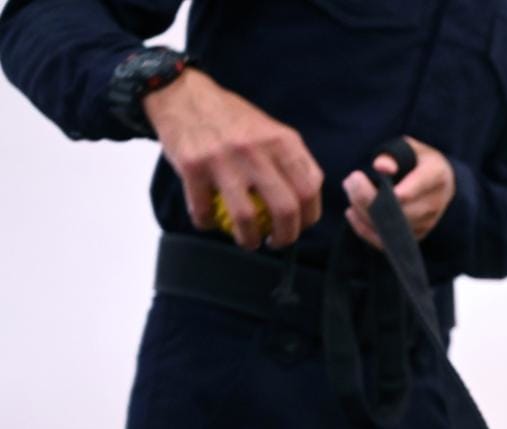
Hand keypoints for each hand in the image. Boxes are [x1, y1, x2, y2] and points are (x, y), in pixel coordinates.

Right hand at [144, 69, 322, 249]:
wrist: (182, 94)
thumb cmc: (231, 119)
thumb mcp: (270, 130)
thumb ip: (290, 160)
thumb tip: (308, 201)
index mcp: (282, 141)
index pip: (310, 189)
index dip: (310, 216)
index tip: (301, 226)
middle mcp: (257, 150)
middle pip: (285, 209)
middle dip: (286, 237)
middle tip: (278, 242)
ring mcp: (224, 159)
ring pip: (247, 217)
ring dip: (249, 239)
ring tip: (248, 242)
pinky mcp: (193, 167)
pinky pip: (204, 210)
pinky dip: (208, 223)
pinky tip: (210, 222)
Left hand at [341, 136, 454, 249]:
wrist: (439, 182)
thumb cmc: (417, 160)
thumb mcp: (407, 148)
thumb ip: (393, 155)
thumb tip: (381, 167)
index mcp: (436, 175)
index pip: (415, 187)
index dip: (389, 189)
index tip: (358, 176)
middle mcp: (434, 202)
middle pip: (399, 211)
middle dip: (366, 198)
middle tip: (349, 181)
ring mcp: (427, 222)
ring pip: (390, 227)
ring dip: (363, 212)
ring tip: (350, 192)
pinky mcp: (416, 235)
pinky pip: (387, 241)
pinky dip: (364, 229)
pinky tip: (352, 212)